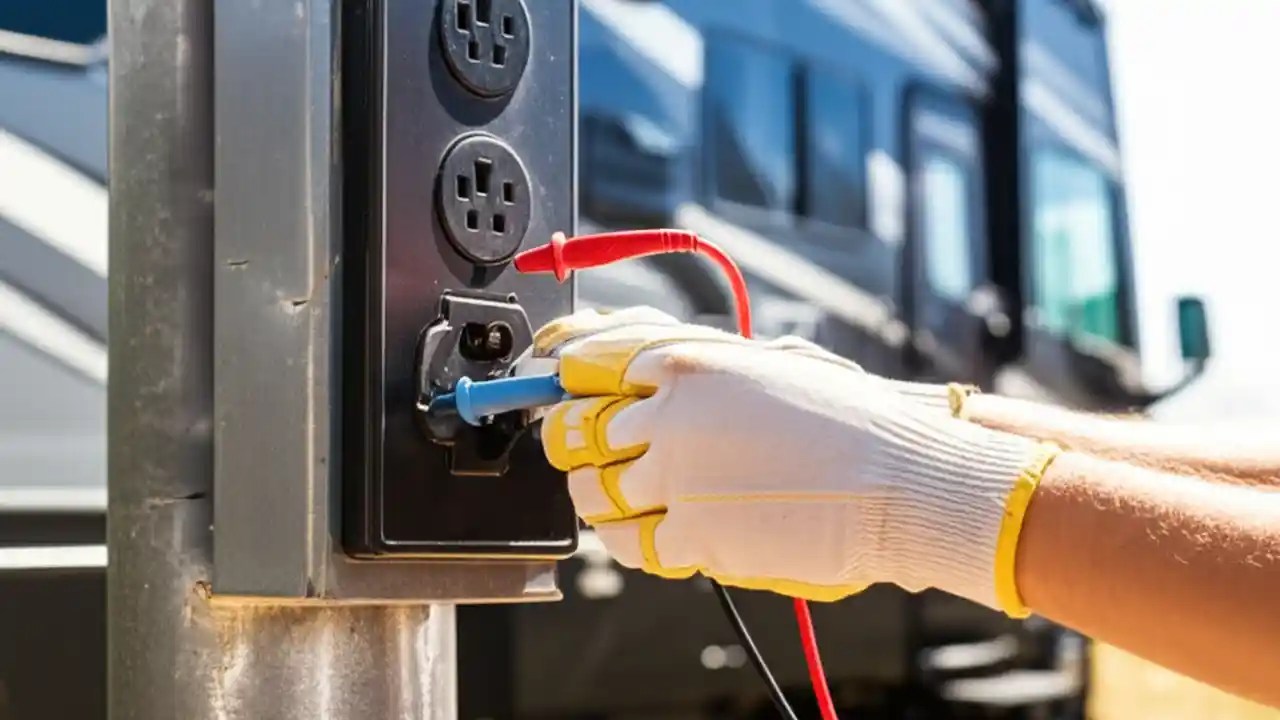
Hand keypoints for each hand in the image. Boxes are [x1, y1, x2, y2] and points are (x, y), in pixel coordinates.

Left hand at [533, 307, 1057, 613]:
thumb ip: (696, 366)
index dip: (558, 373)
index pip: (586, 360)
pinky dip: (628, 536)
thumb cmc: (850, 419)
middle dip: (569, 436)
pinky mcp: (691, 535)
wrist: (902, 480)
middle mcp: (669, 414)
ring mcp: (675, 477)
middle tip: (581, 443)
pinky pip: (626, 541)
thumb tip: (636, 367)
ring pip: (588, 489)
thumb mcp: (766, 364)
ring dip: (593, 491)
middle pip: (573, 427)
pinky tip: (650, 526)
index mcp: (688, 360)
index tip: (549, 381)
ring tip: (618, 489)